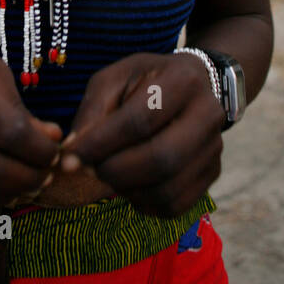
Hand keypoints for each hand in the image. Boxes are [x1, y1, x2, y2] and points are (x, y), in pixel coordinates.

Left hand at [58, 52, 224, 217]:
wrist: (195, 85)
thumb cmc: (146, 81)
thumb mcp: (114, 79)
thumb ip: (92, 111)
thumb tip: (73, 153)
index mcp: (183, 80)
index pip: (138, 121)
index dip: (99, 144)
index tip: (69, 158)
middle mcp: (208, 115)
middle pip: (161, 159)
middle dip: (114, 171)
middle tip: (89, 170)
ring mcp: (215, 148)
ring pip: (168, 189)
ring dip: (126, 190)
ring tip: (109, 173)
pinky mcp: (213, 174)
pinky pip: (174, 205)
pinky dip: (143, 203)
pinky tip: (130, 184)